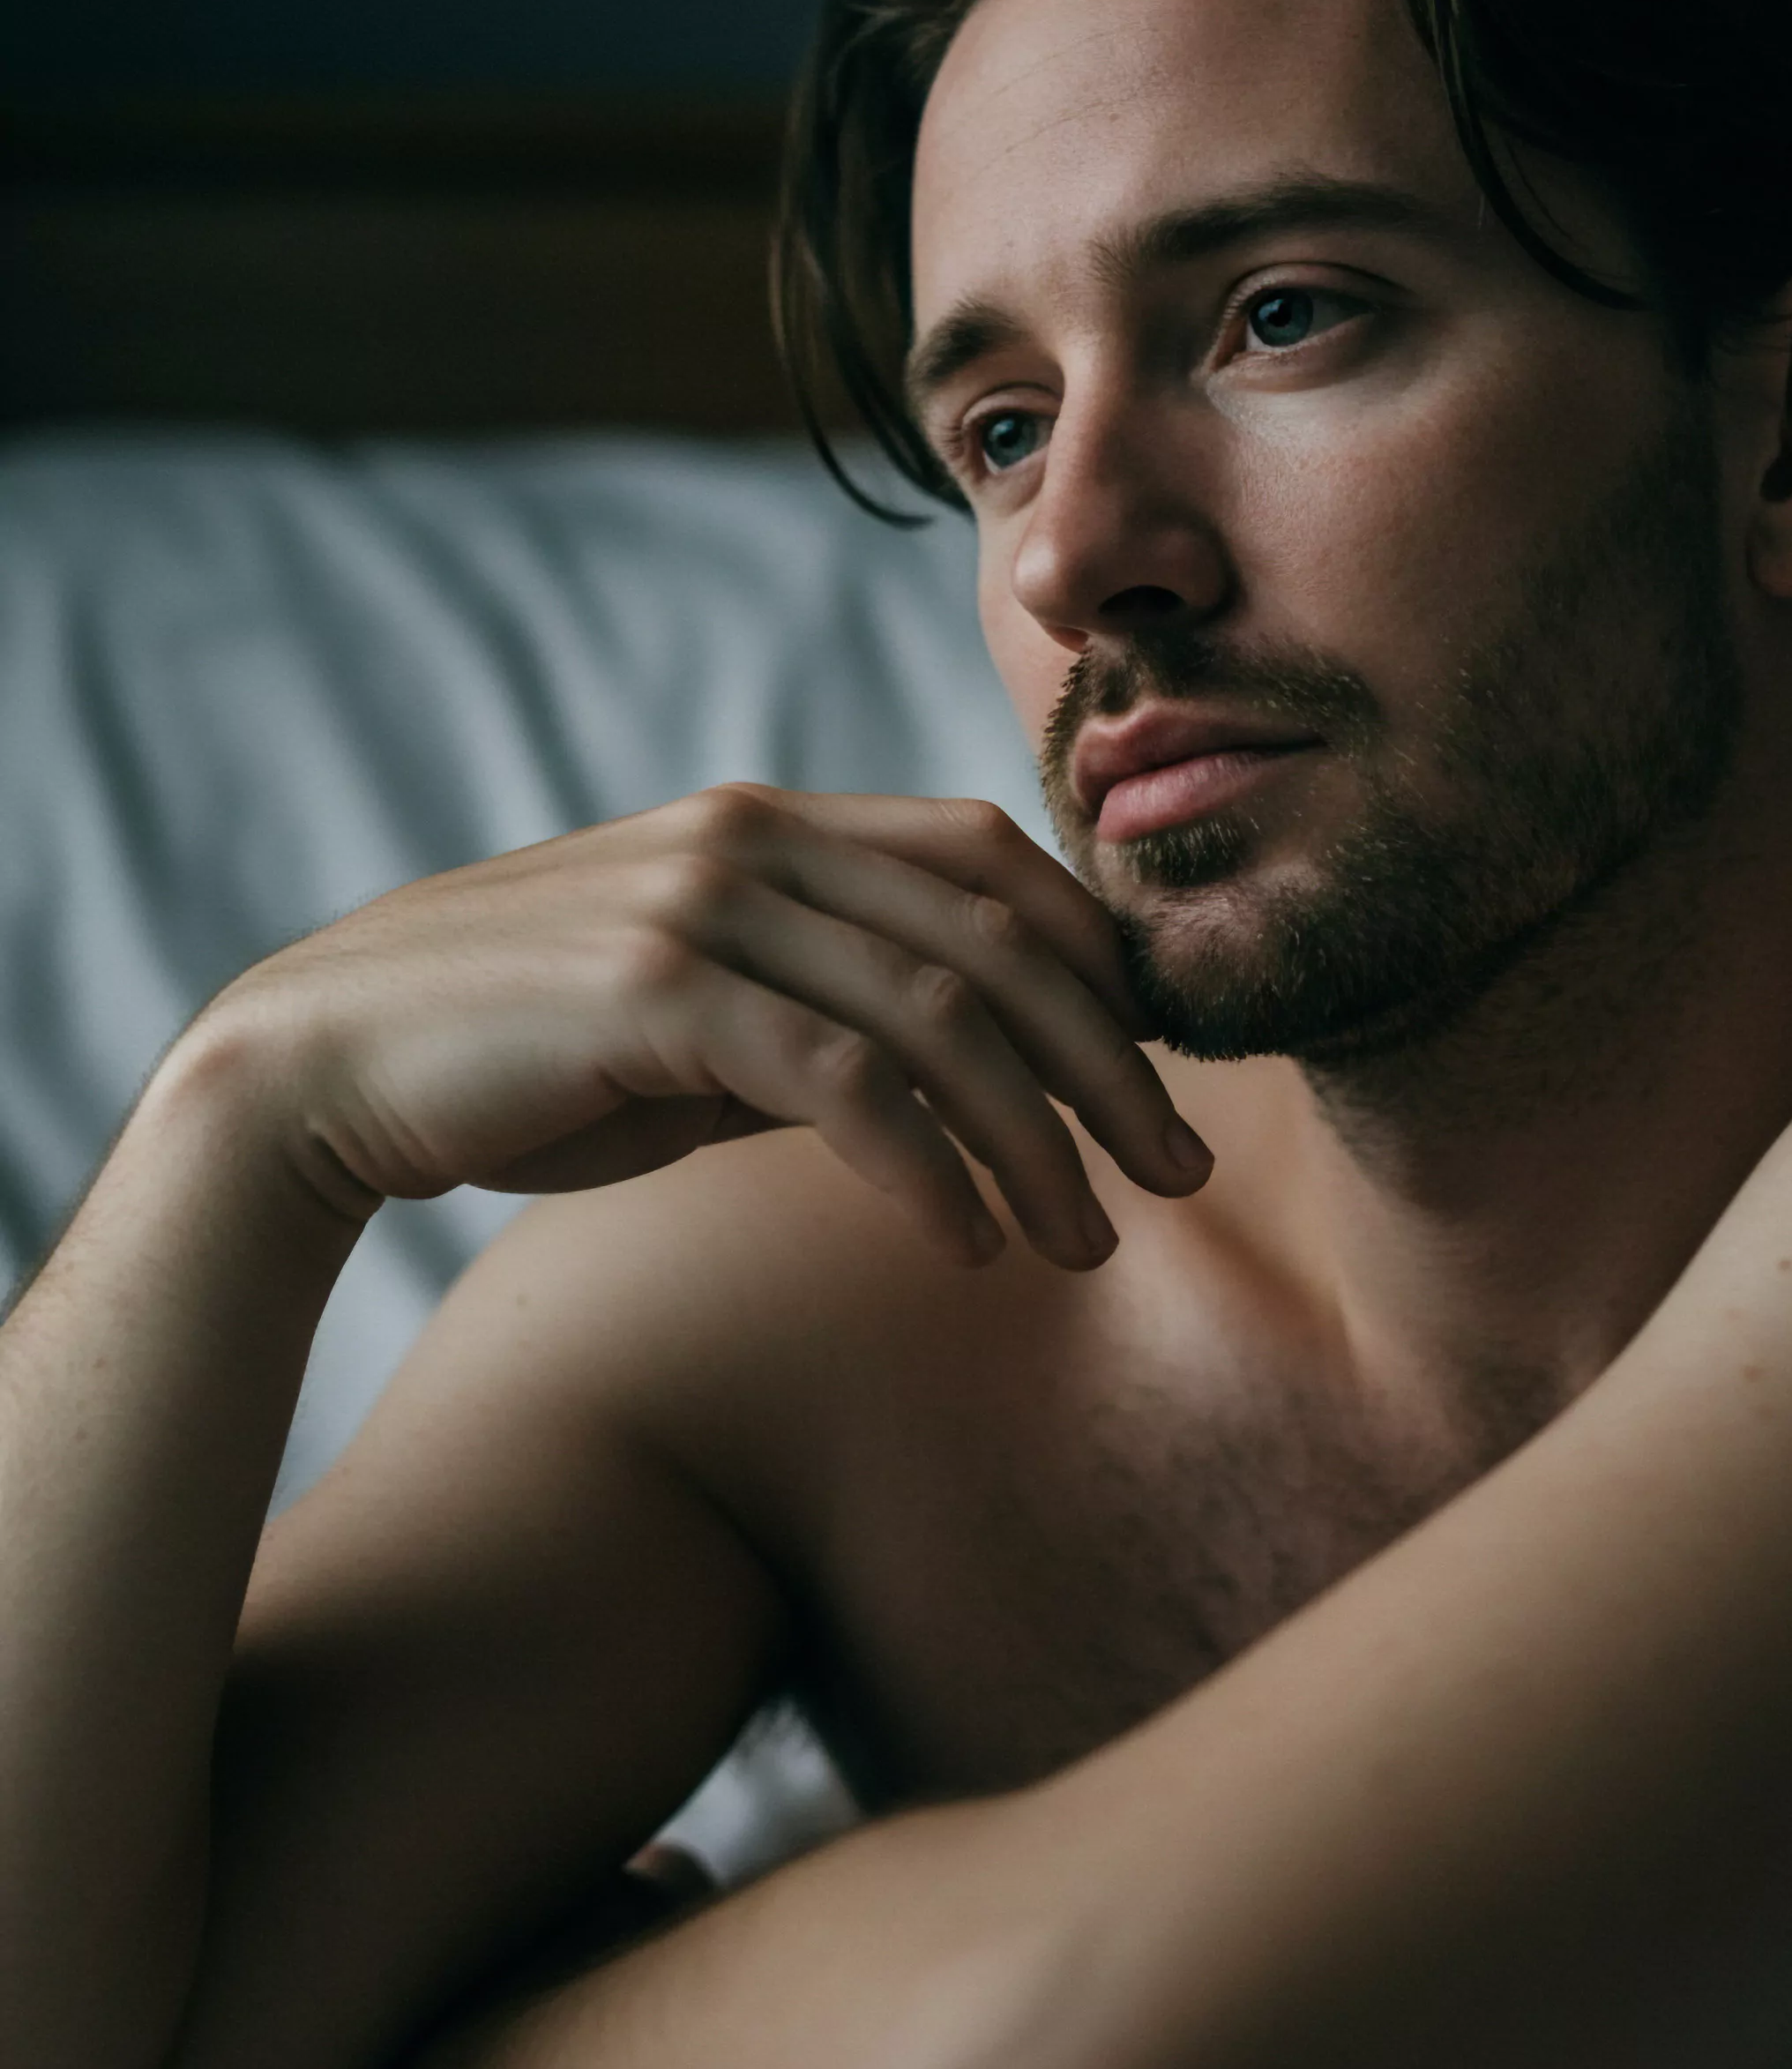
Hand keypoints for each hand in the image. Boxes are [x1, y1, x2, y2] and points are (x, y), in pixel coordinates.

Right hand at [186, 786, 1209, 1265]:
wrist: (328, 1066)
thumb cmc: (529, 1055)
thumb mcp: (705, 1023)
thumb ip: (826, 1021)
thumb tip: (964, 1084)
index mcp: (773, 821)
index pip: (990, 859)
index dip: (1097, 958)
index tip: (1159, 1068)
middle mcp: (753, 838)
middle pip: (1000, 937)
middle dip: (1112, 1063)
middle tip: (1186, 1171)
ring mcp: (704, 904)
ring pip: (943, 1014)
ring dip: (1039, 1140)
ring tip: (1091, 1240)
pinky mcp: (657, 991)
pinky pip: (846, 1082)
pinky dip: (929, 1170)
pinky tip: (969, 1247)